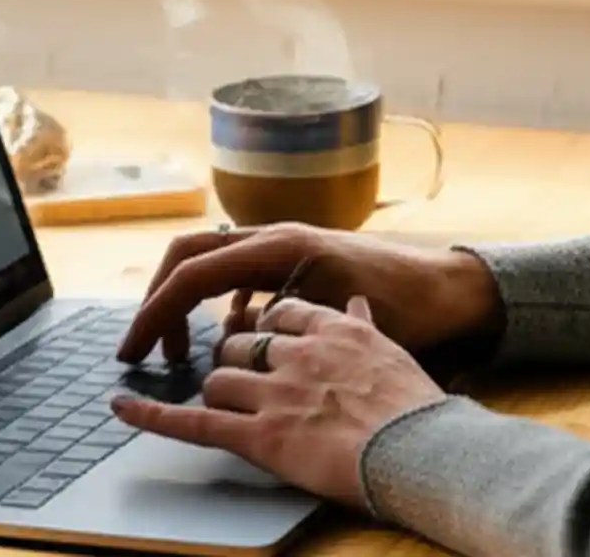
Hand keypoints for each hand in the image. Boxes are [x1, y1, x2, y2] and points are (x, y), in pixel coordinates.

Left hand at [111, 297, 444, 507]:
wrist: (429, 452)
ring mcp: (274, 391)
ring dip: (219, 392)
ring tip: (234, 409)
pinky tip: (121, 406)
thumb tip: (355, 306)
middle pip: (237, 342)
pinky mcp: (261, 434)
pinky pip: (193, 422)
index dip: (261, 326)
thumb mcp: (394, 349)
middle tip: (245, 380)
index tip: (260, 337)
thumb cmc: (419, 409)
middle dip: (233, 360)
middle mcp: (295, 351)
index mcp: (328, 325)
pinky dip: (151, 415)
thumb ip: (364, 322)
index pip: (273, 311)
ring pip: (218, 379)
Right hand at [116, 222, 502, 363]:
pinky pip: (236, 277)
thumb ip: (281, 329)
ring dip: (185, 303)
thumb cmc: (408, 307)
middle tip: (143, 348)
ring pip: (209, 264)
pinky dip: (219, 306)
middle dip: (158, 302)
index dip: (156, 313)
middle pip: (187, 257)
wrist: (455, 290)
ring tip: (184, 351)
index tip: (134, 350)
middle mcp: (273, 238)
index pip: (192, 274)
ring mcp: (282, 247)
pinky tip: (233, 341)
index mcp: (278, 247)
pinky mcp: (293, 262)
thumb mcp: (341, 320)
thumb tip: (226, 344)